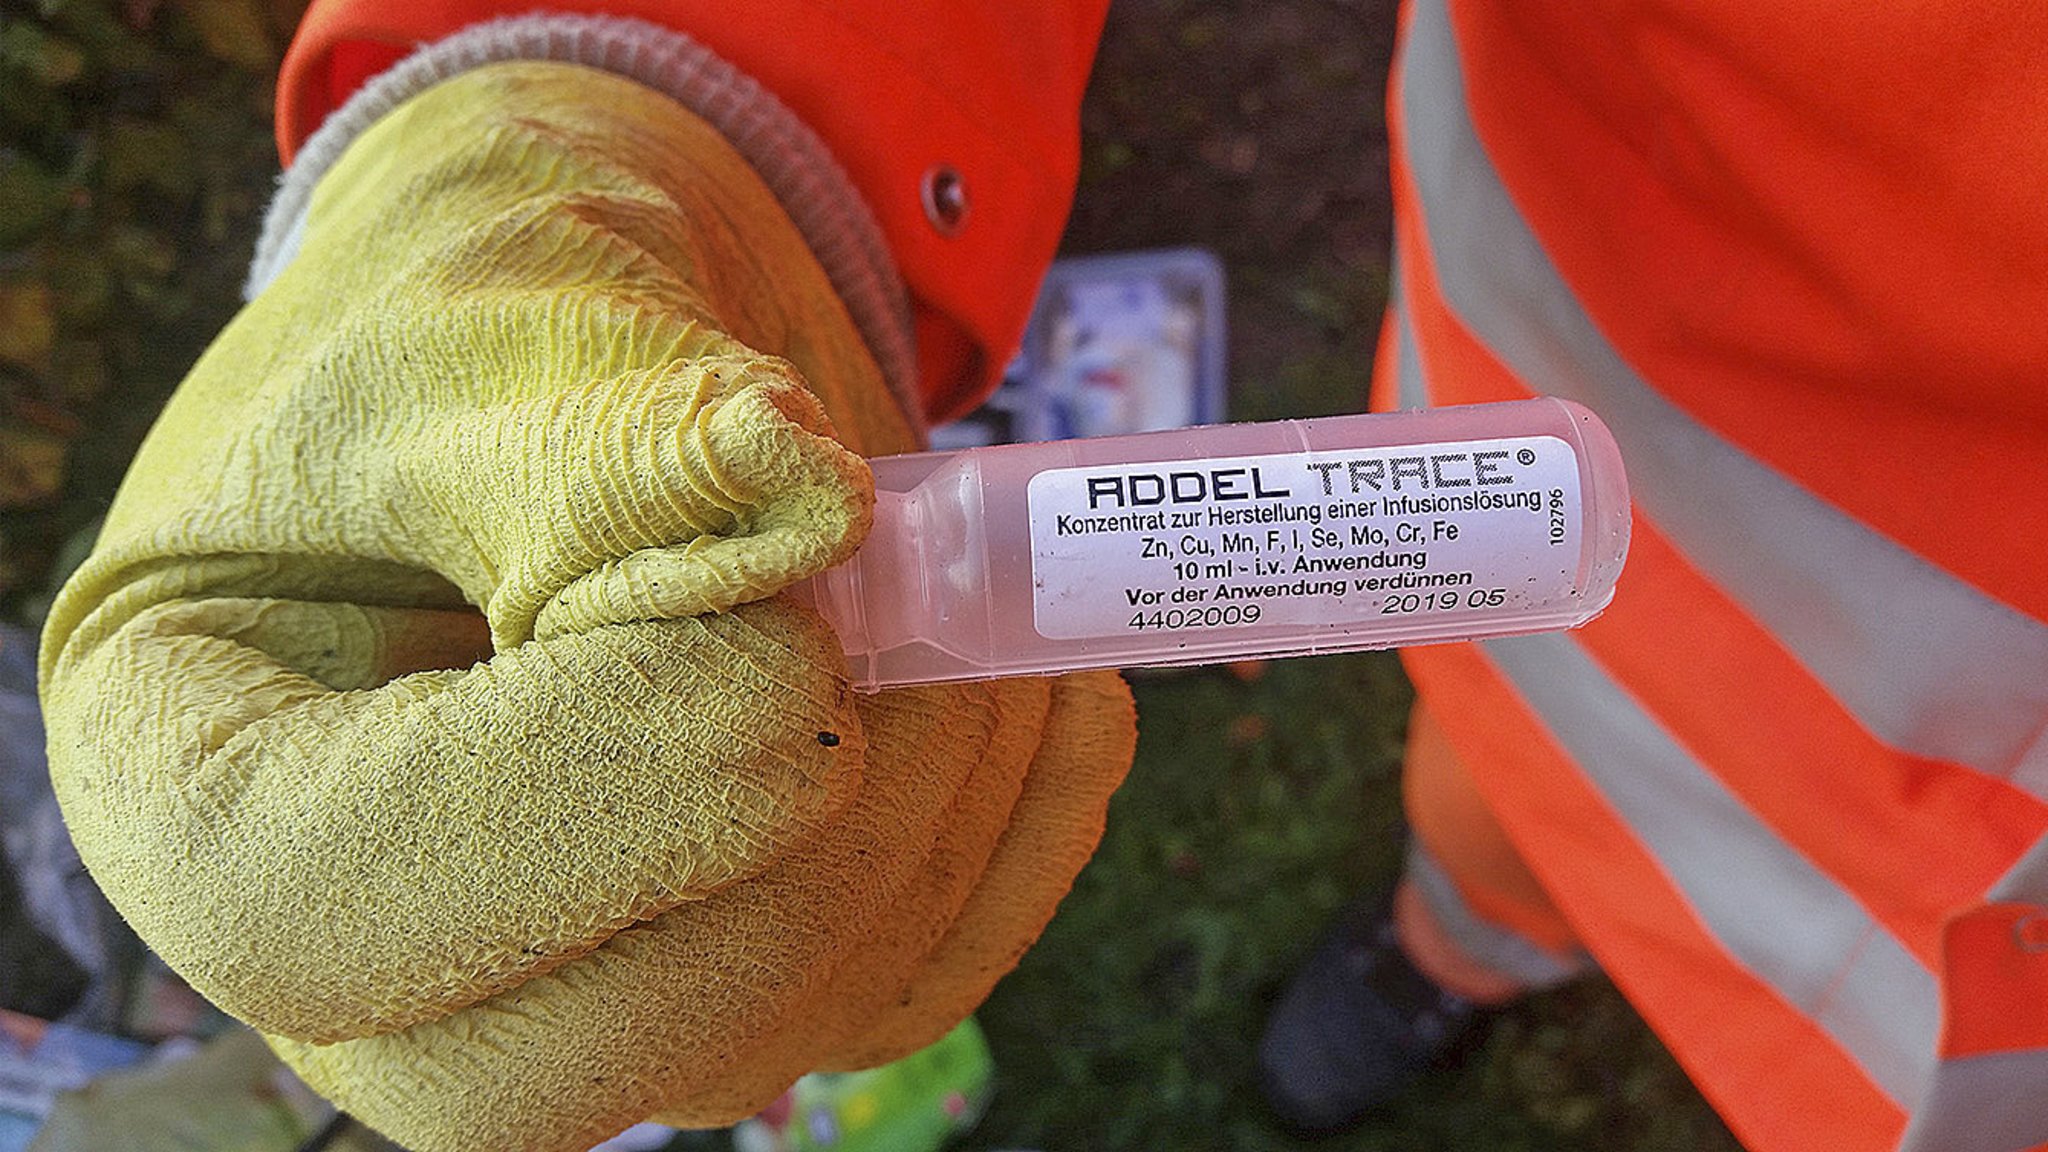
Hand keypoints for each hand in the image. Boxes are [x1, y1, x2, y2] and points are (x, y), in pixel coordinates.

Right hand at [41, 60, 1133, 1150]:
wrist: (573, 374)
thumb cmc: (466, 335)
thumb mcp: (466, 324)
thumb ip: (590, 430)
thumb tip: (793, 493)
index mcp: (196, 775)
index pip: (326, 903)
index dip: (578, 795)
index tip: (780, 634)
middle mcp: (369, 949)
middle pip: (571, 1043)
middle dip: (807, 832)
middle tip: (926, 617)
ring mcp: (569, 986)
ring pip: (772, 1021)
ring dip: (946, 813)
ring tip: (995, 604)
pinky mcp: (744, 976)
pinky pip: (900, 986)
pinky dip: (1013, 844)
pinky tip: (1049, 696)